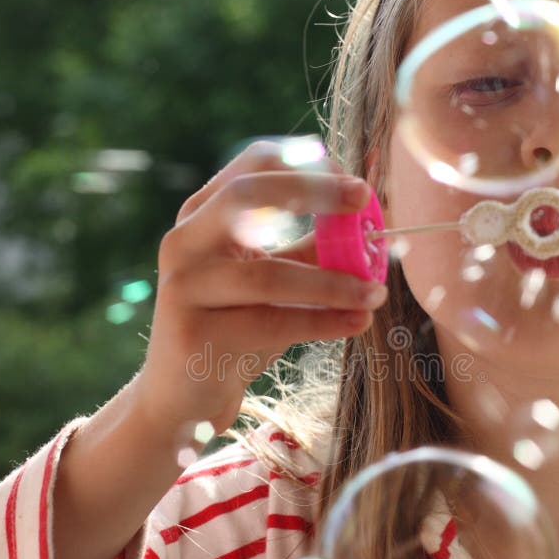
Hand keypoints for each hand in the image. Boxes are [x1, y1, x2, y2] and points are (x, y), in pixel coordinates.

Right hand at [130, 141, 387, 442]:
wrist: (184, 395)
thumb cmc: (236, 328)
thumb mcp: (275, 281)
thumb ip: (312, 249)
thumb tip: (370, 220)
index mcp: (203, 216)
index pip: (251, 165)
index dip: (305, 164)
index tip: (355, 184)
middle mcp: (184, 242)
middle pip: (245, 197)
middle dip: (310, 191)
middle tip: (362, 199)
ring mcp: (183, 287)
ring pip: (268, 275)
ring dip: (332, 283)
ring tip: (376, 294)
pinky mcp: (193, 334)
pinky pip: (270, 322)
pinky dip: (321, 322)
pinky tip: (356, 322)